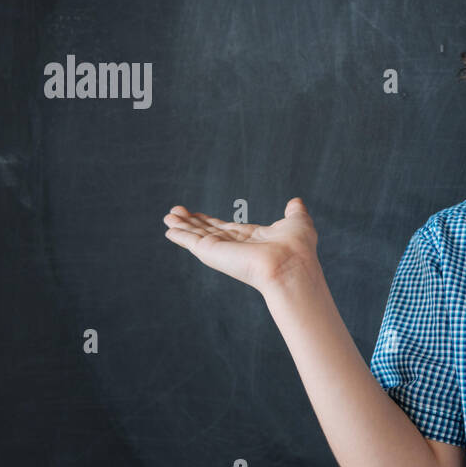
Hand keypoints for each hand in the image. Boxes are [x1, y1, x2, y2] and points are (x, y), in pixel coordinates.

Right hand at [161, 197, 319, 292]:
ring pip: (197, 236)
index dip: (210, 221)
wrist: (290, 265)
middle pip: (208, 231)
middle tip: (175, 212)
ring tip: (167, 216)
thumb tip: (296, 201)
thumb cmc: (297, 247)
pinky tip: (169, 228)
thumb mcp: (297, 222)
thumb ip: (294, 212)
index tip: (197, 214)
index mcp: (252, 239)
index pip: (226, 229)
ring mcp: (222, 251)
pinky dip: (180, 234)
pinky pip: (191, 241)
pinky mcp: (211, 252)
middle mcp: (235, 246)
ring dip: (182, 226)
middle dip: (192, 222)